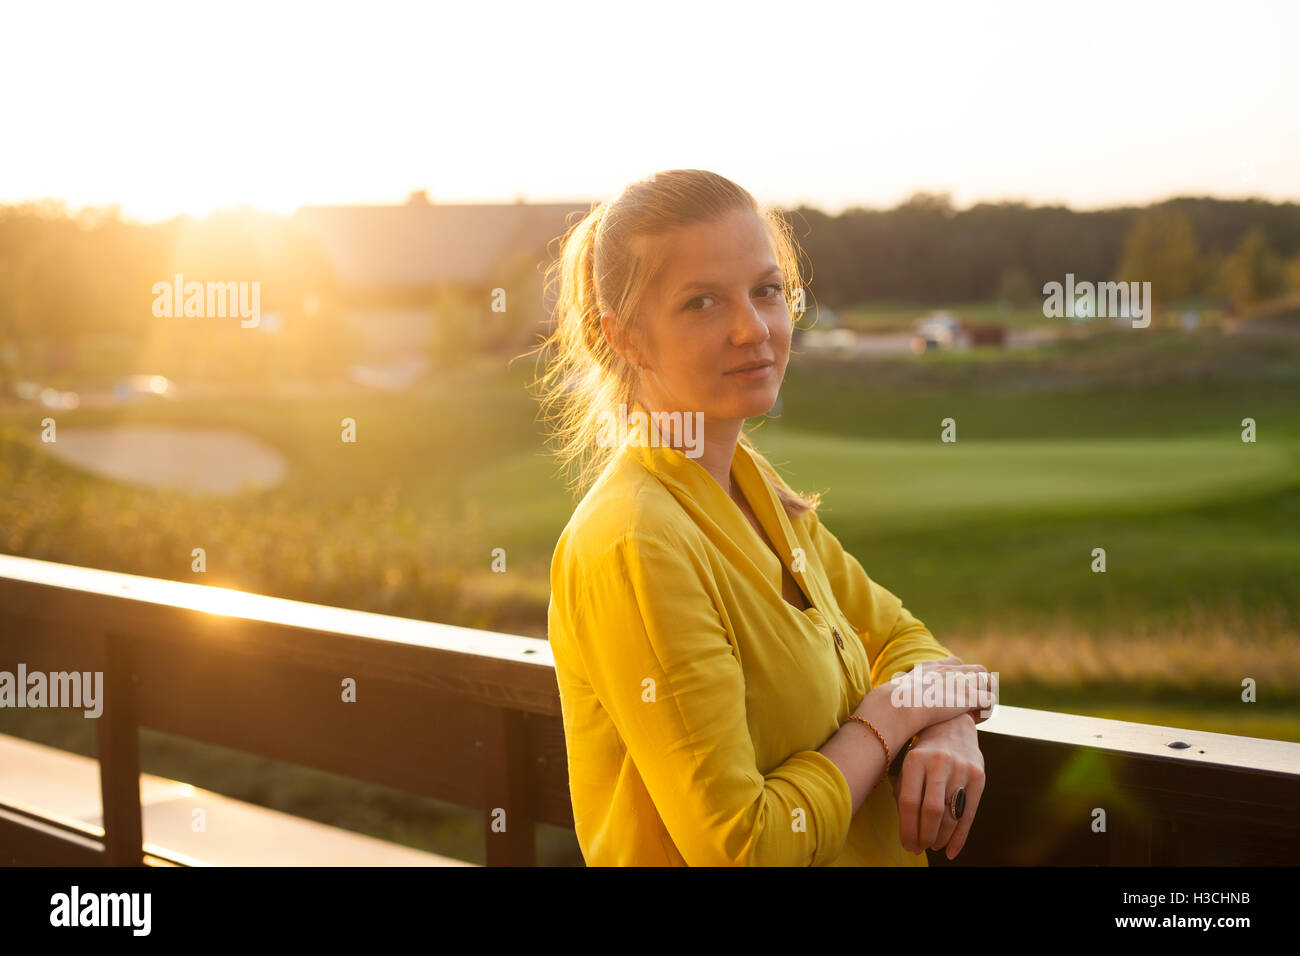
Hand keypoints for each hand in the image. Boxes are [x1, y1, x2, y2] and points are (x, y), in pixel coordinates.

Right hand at [886, 656, 994, 731]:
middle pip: (976, 669)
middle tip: (968, 704)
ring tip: (975, 712)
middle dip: (977, 685)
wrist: (897, 705)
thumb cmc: (889, 704)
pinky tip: (974, 720)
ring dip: (985, 694)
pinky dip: (985, 711)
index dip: (959, 678)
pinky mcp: (969, 696)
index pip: (955, 663)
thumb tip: (883, 706)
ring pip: (989, 680)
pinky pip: (989, 700)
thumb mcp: (893, 693)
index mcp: (931, 668)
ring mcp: (961, 682)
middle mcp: (949, 670)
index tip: (952, 694)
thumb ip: (897, 695)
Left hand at [892, 711, 984, 859]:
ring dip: (941, 837)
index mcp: (915, 759)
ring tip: (932, 845)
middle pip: (932, 810)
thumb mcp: (909, 765)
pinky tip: (951, 851)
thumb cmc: (923, 752)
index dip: (907, 828)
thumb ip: (905, 793)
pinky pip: (970, 814)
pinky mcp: (979, 776)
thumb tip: (908, 832)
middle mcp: (940, 763)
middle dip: (925, 836)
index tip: (907, 844)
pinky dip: (960, 837)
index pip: (910, 802)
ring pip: (952, 814)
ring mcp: (962, 768)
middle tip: (919, 848)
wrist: (953, 726)